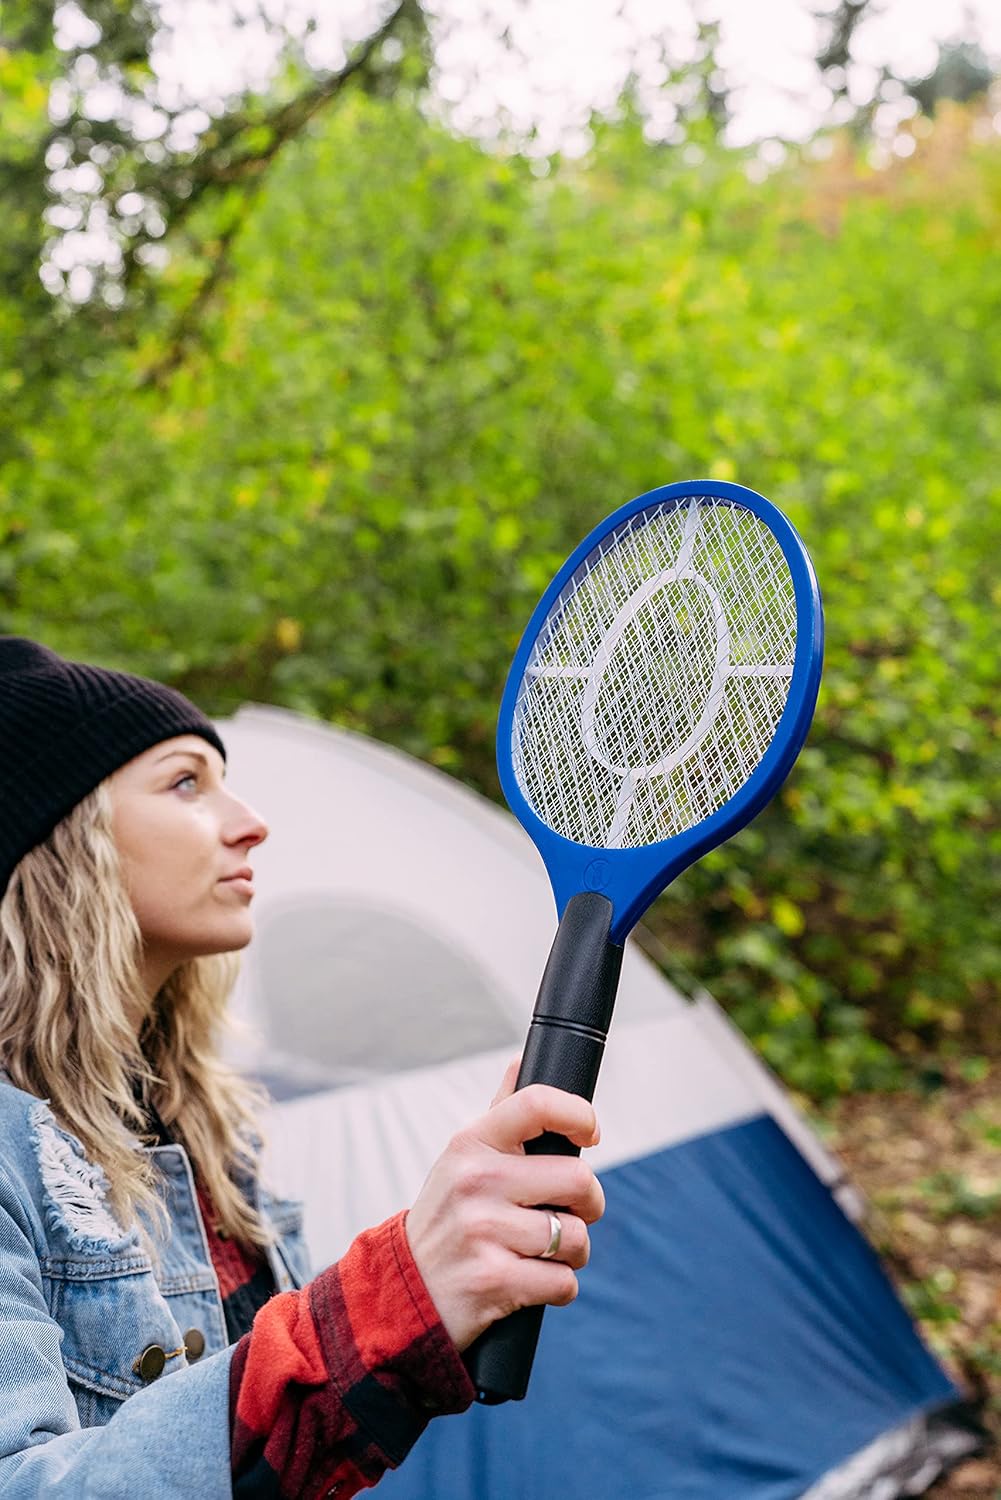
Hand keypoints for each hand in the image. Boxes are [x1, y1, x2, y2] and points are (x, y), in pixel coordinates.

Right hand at [404, 1069, 604, 1352]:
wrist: (403, 1288)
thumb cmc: (447, 1215)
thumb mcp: (462, 1159)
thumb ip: (501, 1113)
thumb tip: (522, 1059)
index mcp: (473, 1143)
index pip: (537, 1104)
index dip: (579, 1114)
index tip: (589, 1135)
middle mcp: (476, 1181)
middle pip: (577, 1180)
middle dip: (589, 1204)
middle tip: (572, 1213)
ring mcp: (483, 1231)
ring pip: (576, 1237)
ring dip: (574, 1252)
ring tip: (547, 1252)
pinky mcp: (492, 1281)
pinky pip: (563, 1282)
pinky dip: (560, 1286)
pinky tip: (534, 1281)